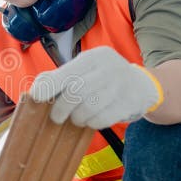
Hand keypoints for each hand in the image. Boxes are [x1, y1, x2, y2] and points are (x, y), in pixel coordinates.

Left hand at [29, 46, 162, 128]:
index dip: (49, 86)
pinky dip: (92, 123)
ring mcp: (121, 86)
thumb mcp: (86, 69)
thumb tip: (36, 89)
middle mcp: (108, 68)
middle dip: (61, 108)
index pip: (66, 72)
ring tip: (76, 118)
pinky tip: (91, 120)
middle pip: (76, 91)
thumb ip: (62, 76)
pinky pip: (102, 119)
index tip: (36, 98)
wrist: (143, 85)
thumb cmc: (104, 78)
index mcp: (94, 57)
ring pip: (88, 107)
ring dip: (77, 117)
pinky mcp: (129, 103)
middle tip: (56, 117)